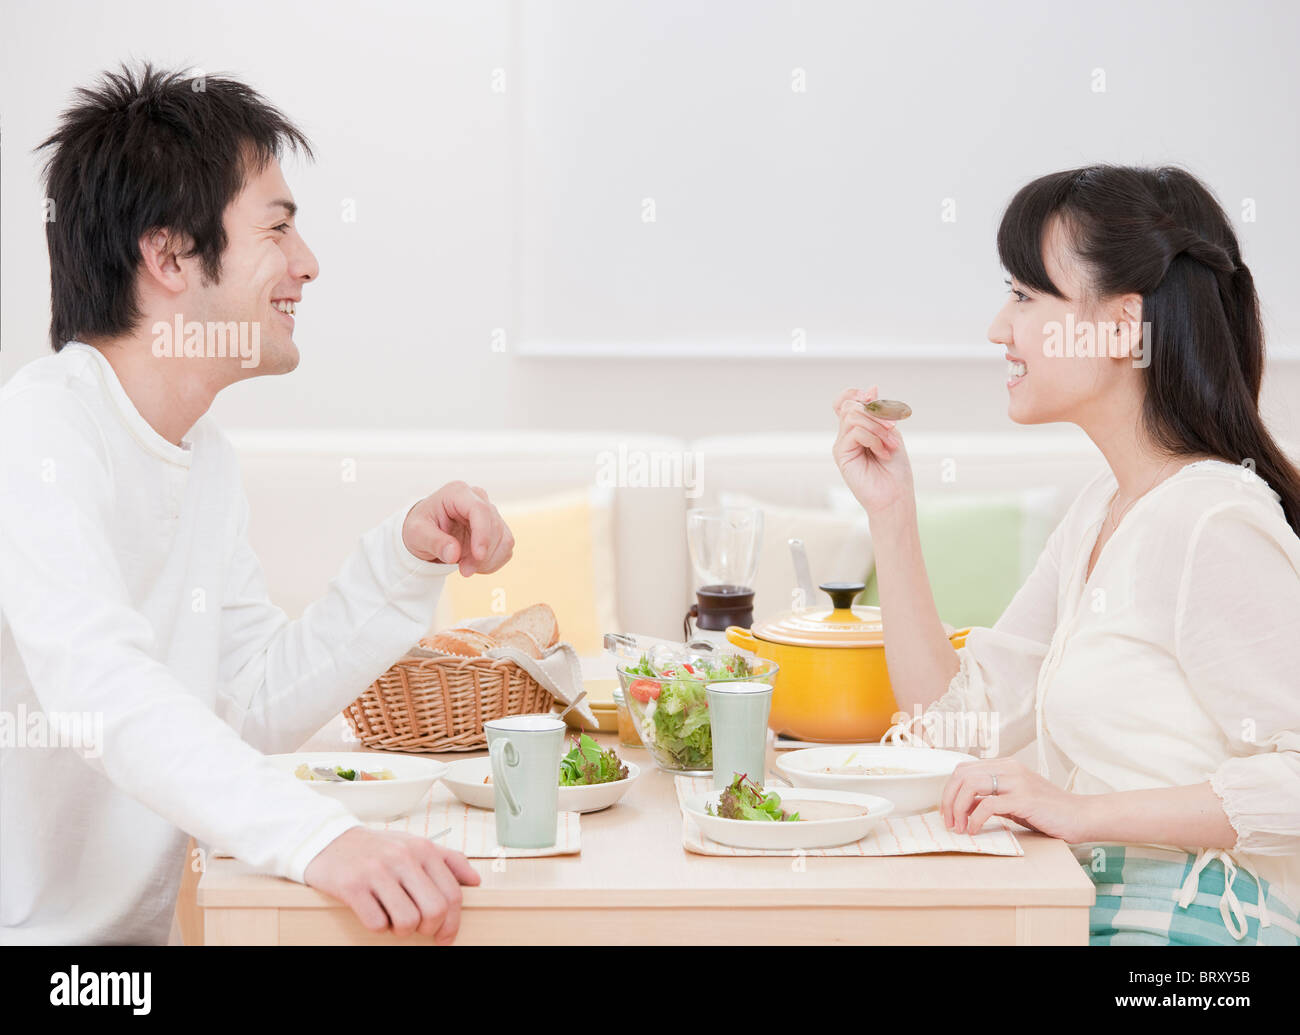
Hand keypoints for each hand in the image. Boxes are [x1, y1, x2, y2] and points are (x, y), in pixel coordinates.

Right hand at [303, 827, 480, 943]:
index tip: (446, 936)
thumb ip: (448, 859)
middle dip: (430, 929)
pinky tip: (374, 913)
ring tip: (394, 920)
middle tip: (420, 930)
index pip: (452, 894)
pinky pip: (376, 923)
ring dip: (402, 930)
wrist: (328, 840)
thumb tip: (475, 881)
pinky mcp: (352, 886)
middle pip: (434, 910)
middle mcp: (402, 858)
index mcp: (423, 849)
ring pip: (407, 920)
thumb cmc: (376, 848)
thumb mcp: (414, 844)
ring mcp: (376, 871)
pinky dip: (378, 927)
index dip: (453, 922)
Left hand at [402, 481, 513, 576]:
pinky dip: (493, 562)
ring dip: (488, 560)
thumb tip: (454, 554)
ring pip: (504, 539)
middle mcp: (478, 499)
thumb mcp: (417, 534)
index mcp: (457, 493)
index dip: (483, 534)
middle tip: (463, 571)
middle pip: (494, 526)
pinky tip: (475, 564)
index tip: (479, 556)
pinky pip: (506, 548)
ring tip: (465, 568)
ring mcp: (490, 513)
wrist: (426, 533)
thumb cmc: (420, 528)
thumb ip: (434, 542)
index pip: (480, 510)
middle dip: (482, 555)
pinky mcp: (497, 528)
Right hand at [831, 385, 914, 516]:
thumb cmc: (895, 470)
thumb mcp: (891, 433)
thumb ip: (879, 413)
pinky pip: (855, 432)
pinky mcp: (841, 454)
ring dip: (877, 427)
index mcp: (857, 429)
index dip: (855, 394)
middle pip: (851, 406)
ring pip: (853, 416)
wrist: (895, 496)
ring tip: (890, 445)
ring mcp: (842, 445)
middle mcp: (846, 435)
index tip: (875, 400)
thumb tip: (871, 388)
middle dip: (876, 413)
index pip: (845, 401)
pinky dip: (874, 439)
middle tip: (893, 429)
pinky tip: (883, 453)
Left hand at [941, 758, 1090, 842]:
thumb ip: (988, 799)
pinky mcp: (1024, 799)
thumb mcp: (1013, 802)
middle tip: (949, 823)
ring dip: (958, 808)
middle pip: (961, 774)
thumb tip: (961, 807)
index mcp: (1005, 765)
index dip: (949, 790)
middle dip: (948, 799)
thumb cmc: (1048, 812)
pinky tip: (975, 830)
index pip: (963, 769)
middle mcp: (1009, 768)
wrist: (1082, 816)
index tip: (947, 813)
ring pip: (970, 785)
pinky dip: (975, 819)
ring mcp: (1017, 782)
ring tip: (960, 828)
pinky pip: (988, 804)